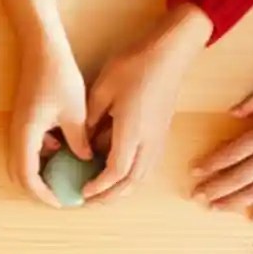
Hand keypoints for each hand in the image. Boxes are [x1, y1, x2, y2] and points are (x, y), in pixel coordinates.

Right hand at [1, 0, 89, 206]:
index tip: (62, 202)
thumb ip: (78, 140)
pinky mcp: (24, 121)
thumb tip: (85, 160)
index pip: (28, 177)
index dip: (43, 194)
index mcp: (27, 135)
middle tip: (61, 196)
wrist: (42, 49)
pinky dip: (42, 157)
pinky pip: (28, 148)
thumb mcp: (75, 111)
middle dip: (38, 189)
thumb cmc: (57, 75)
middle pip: (19, 175)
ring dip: (40, 173)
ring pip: (23, 162)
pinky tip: (64, 150)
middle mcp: (17, 134)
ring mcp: (18, 128)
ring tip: (65, 177)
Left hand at [84, 4, 212, 201]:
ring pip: (142, 177)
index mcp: (132, 132)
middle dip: (109, 197)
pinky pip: (148, 166)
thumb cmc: (135, 66)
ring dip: (122, 191)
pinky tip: (120, 176)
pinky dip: (133, 178)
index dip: (99, 186)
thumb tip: (82, 143)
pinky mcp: (163, 133)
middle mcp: (149, 141)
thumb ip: (90, 120)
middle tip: (89, 201)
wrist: (170, 52)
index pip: (115, 172)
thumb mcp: (102, 90)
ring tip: (103, 194)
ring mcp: (159, 138)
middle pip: (131, 182)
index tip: (82, 191)